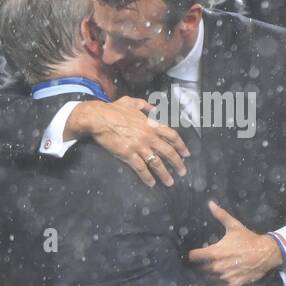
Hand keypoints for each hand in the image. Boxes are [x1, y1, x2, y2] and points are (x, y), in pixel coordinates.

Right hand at [68, 97, 188, 186]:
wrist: (99, 118)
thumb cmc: (114, 109)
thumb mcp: (132, 102)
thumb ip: (145, 105)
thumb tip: (154, 109)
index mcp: (151, 124)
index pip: (172, 136)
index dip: (181, 146)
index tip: (186, 154)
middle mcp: (148, 137)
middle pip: (168, 152)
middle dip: (178, 163)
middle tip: (183, 172)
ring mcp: (139, 146)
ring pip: (157, 163)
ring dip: (165, 174)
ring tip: (170, 182)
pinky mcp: (128, 154)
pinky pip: (141, 168)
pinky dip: (147, 177)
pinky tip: (151, 183)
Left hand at [187, 201, 282, 285]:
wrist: (266, 253)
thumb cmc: (248, 239)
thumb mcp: (234, 226)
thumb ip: (220, 215)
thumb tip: (210, 203)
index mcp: (214, 252)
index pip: (194, 257)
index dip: (193, 254)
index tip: (195, 254)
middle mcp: (217, 266)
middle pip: (201, 269)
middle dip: (203, 264)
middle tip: (207, 260)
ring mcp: (225, 276)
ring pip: (210, 278)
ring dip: (211, 274)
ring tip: (216, 267)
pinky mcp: (232, 284)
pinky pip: (221, 284)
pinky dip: (221, 280)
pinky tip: (225, 274)